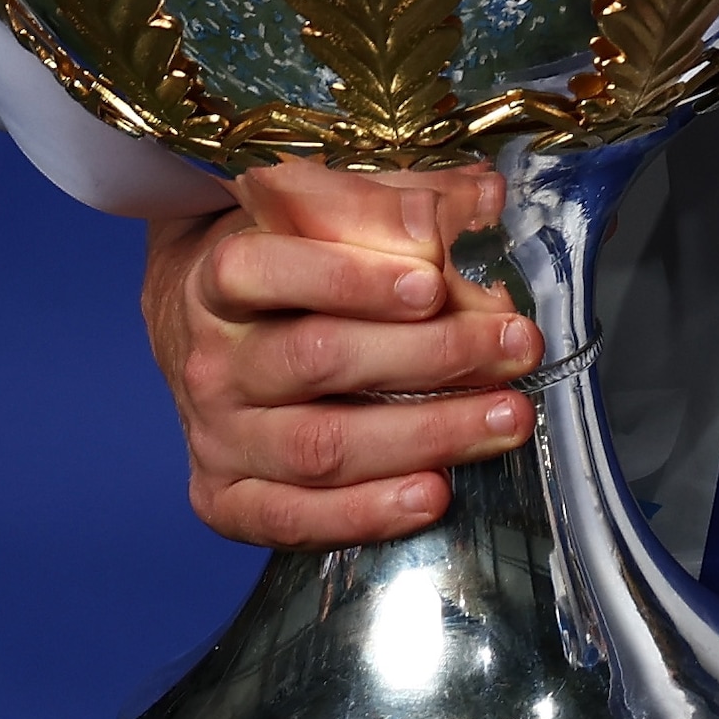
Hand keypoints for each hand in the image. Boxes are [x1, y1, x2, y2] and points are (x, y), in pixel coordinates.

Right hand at [138, 160, 538, 546]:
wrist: (203, 326)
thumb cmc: (286, 262)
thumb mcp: (326, 213)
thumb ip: (397, 201)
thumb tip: (483, 199)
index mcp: (221, 275)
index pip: (267, 269)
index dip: (349, 278)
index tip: (432, 283)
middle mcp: (211, 358)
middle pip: (316, 357)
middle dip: (431, 353)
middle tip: (515, 344)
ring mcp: (217, 433)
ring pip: (320, 444)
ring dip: (426, 434)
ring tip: (507, 416)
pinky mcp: (224, 497)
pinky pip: (291, 519)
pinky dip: (365, 513)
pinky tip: (434, 494)